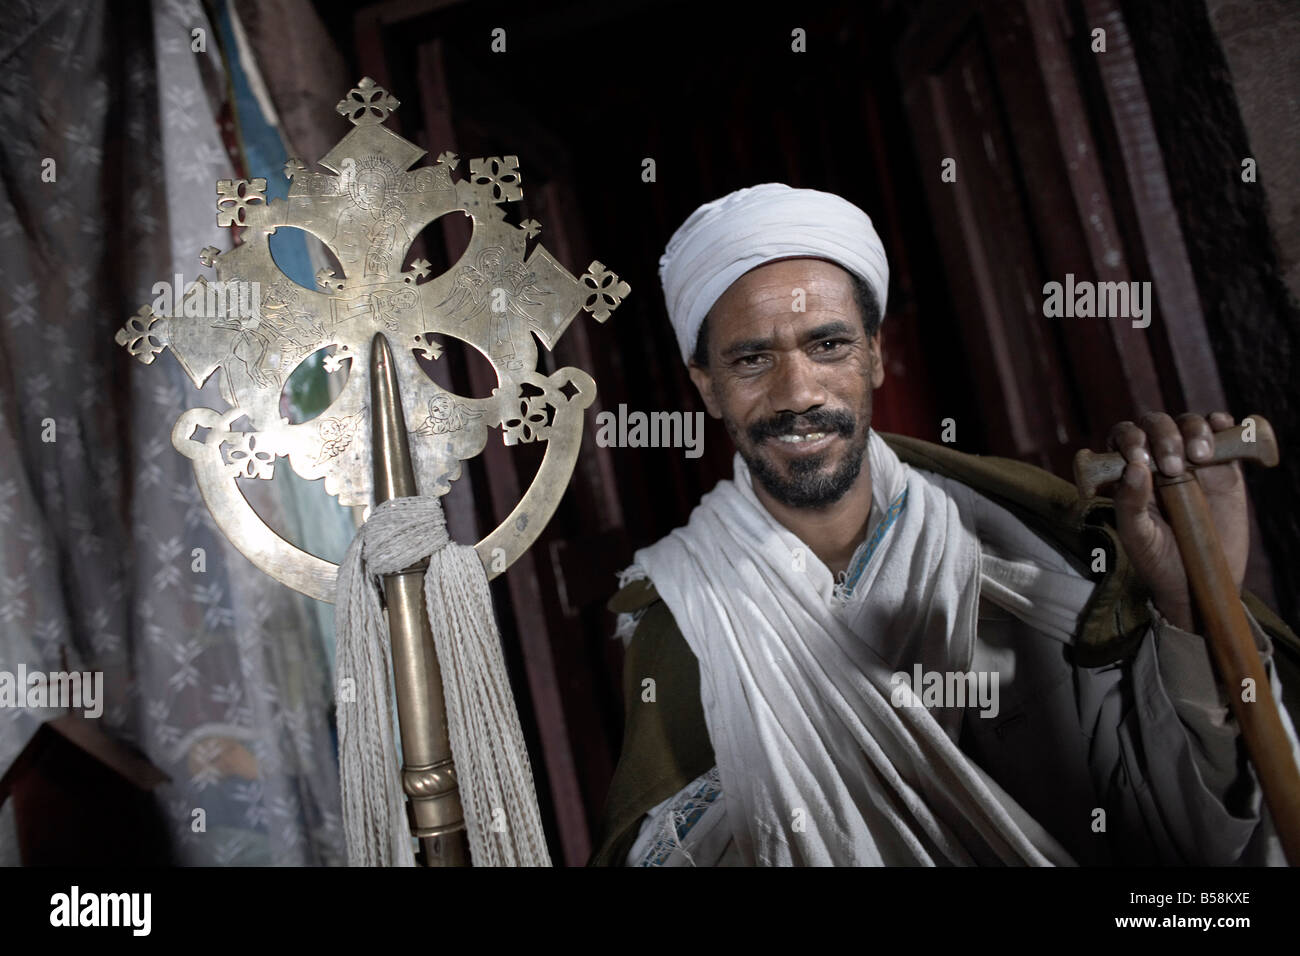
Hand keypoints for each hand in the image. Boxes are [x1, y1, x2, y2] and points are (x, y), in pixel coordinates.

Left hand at [1106, 412, 1248, 631]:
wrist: (1198, 582)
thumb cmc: (1157, 559)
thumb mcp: (1137, 536)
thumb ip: (1129, 503)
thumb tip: (1134, 467)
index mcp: (1128, 472)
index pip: (1123, 437)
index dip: (1130, 439)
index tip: (1139, 458)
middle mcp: (1157, 459)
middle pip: (1156, 424)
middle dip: (1164, 437)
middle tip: (1173, 468)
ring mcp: (1192, 460)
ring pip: (1188, 424)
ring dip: (1193, 430)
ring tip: (1200, 457)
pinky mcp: (1224, 467)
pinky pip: (1223, 434)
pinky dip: (1222, 424)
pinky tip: (1221, 428)